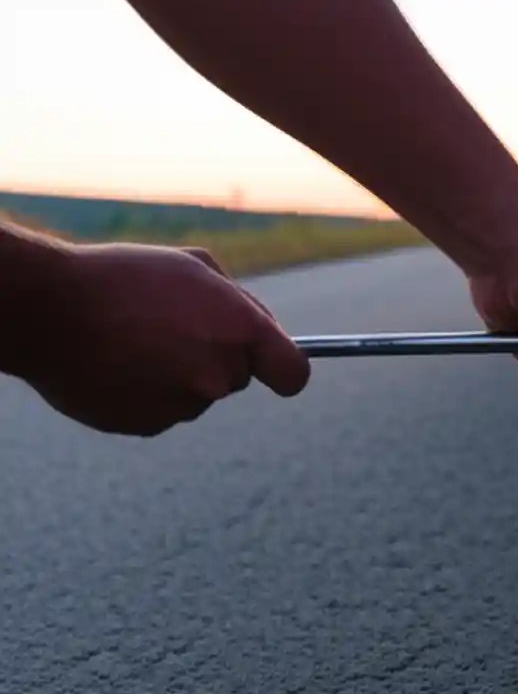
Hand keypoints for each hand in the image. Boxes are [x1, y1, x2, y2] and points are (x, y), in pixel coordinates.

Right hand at [15, 243, 309, 435]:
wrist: (49, 311)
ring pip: (197, 394)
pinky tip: (119, 363)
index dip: (284, 367)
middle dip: (217, 356)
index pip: (293, 374)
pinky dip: (147, 392)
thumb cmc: (124, 278)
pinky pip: (162, 409)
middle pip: (238, 377)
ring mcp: (183, 405)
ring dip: (178, 373)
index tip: (273, 364)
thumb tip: (264, 331)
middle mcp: (219, 375)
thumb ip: (242, 302)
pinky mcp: (148, 426)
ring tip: (135, 340)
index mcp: (240, 331)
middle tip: (172, 326)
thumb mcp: (194, 267)